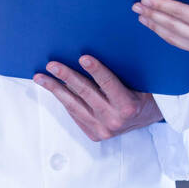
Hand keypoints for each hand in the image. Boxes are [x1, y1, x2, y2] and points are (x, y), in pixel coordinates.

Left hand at [34, 55, 161, 141]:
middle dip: (67, 77)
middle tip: (52, 65)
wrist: (146, 118)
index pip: (109, 84)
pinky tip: (53, 88)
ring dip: (55, 89)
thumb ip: (121, 71)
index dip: (96, 70)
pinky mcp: (94, 134)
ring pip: (74, 105)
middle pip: (86, 94)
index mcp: (128, 106)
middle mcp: (114, 120)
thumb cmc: (142, 93)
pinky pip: (74, 113)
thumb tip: (94, 53)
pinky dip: (64, 99)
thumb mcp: (138, 81)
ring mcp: (102, 129)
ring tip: (41, 77)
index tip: (83, 57)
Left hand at [134, 0, 188, 65]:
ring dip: (156, 27)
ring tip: (143, 19)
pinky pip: (182, 46)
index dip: (159, 5)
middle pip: (170, 26)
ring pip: (172, 38)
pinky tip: (161, 30)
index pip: (178, 12)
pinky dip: (169, 37)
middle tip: (136, 7)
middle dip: (151, 15)